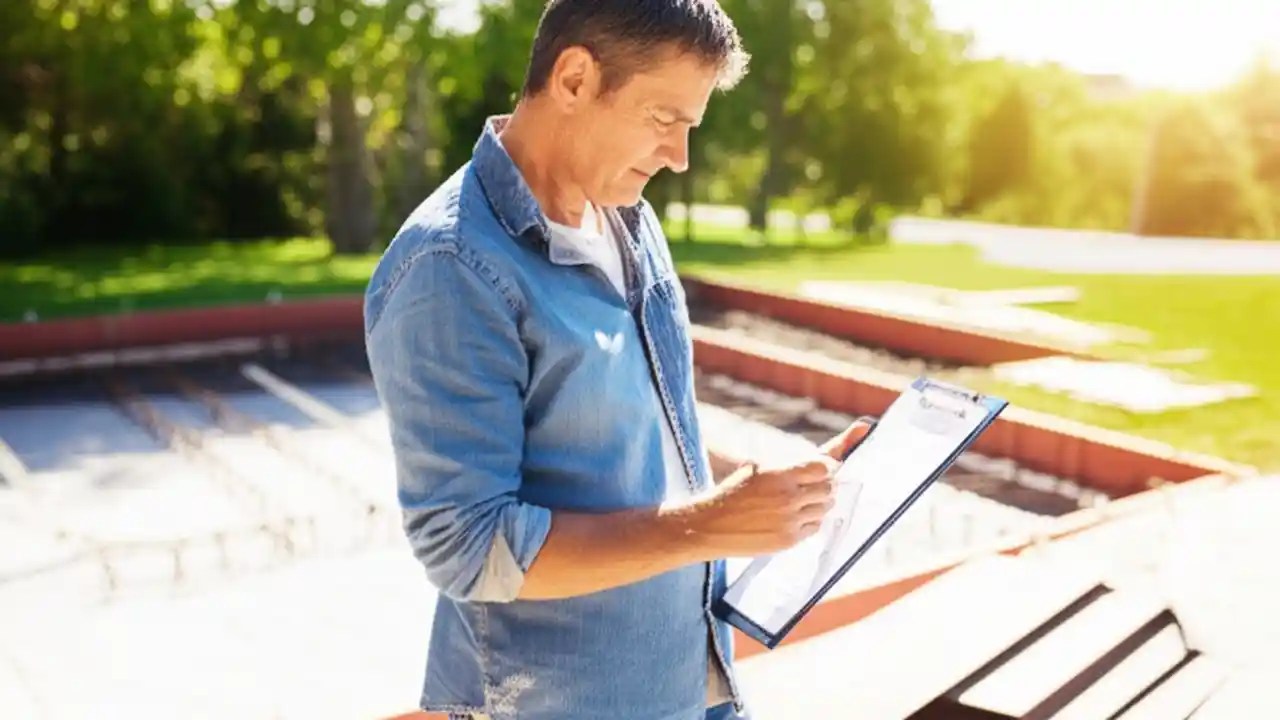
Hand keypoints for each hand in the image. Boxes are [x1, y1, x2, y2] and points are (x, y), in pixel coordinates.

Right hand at [686, 419, 872, 557]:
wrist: (710, 525)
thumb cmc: (733, 493)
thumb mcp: (758, 469)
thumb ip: (791, 465)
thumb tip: (828, 457)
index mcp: (780, 474)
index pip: (824, 467)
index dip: (828, 466)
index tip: (825, 467)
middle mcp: (788, 497)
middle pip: (829, 488)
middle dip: (826, 484)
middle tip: (815, 484)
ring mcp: (790, 521)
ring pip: (825, 508)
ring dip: (819, 503)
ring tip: (802, 501)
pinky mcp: (788, 540)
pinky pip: (815, 527)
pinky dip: (811, 521)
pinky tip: (797, 517)